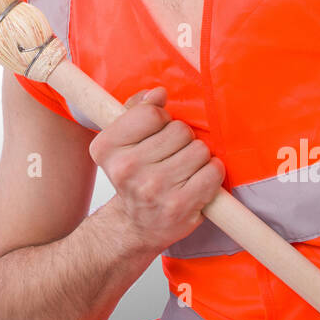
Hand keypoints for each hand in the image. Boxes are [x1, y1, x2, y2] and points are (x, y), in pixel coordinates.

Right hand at [88, 86, 225, 255]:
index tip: (157, 132)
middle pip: (179, 130)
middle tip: (171, 156)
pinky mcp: (180, 206)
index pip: (151, 113)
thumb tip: (158, 94)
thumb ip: (137, 109)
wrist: (136, 225)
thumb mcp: (123, 140)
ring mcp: (154, 189)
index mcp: (107, 148)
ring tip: (183, 169)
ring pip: (199, 149)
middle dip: (181, 139)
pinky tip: (197, 180)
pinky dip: (211, 173)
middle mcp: (126, 169)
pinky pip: (212, 171)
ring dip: (197, 156)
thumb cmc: (135, 176)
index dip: (161, 119)